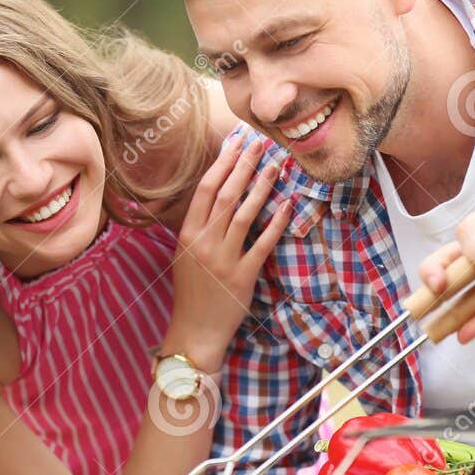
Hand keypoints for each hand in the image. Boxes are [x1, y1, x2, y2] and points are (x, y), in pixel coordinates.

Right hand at [167, 137, 291, 368]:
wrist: (195, 330)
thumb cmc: (192, 291)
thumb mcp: (186, 253)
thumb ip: (199, 225)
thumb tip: (216, 192)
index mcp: (188, 234)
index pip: (206, 189)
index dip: (223, 163)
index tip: (237, 143)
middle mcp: (204, 242)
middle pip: (227, 195)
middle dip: (245, 166)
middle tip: (261, 144)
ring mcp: (224, 259)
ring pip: (245, 214)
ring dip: (262, 187)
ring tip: (276, 167)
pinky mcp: (243, 276)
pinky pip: (263, 243)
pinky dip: (277, 223)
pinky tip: (289, 205)